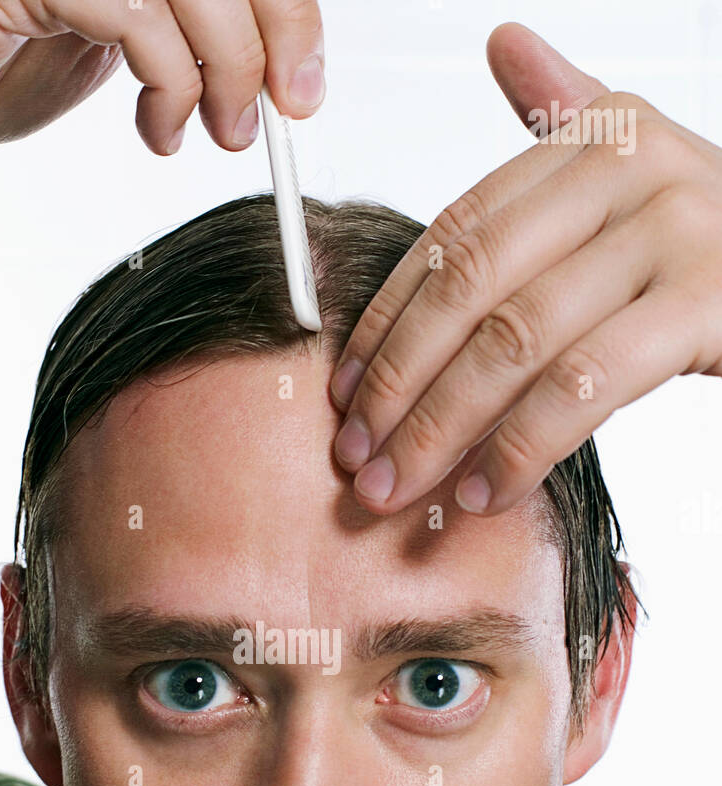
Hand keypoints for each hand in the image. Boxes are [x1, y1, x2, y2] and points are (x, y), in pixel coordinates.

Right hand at [0, 0, 324, 177]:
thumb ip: (176, 32)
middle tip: (283, 109)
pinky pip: (136, 9)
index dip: (285, 6)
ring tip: (214, 130)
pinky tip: (157, 124)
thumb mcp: (107, 43)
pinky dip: (170, 77)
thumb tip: (272, 65)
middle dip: (277, 29)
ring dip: (227, 65)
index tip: (304, 81)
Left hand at [329, 22, 721, 516]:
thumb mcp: (644, 178)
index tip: (348, 388)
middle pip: (472, 287)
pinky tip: (483, 492)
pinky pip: (580, 387)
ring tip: (399, 485)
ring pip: (514, 342)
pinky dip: (519, 450)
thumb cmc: (717, 246)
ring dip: (441, 429)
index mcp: (601, 138)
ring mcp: (672, 234)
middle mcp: (632, 172)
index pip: (459, 232)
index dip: (390, 317)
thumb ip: (569, 123)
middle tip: (357, 455)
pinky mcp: (704, 305)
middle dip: (400, 383)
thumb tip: (504, 46)